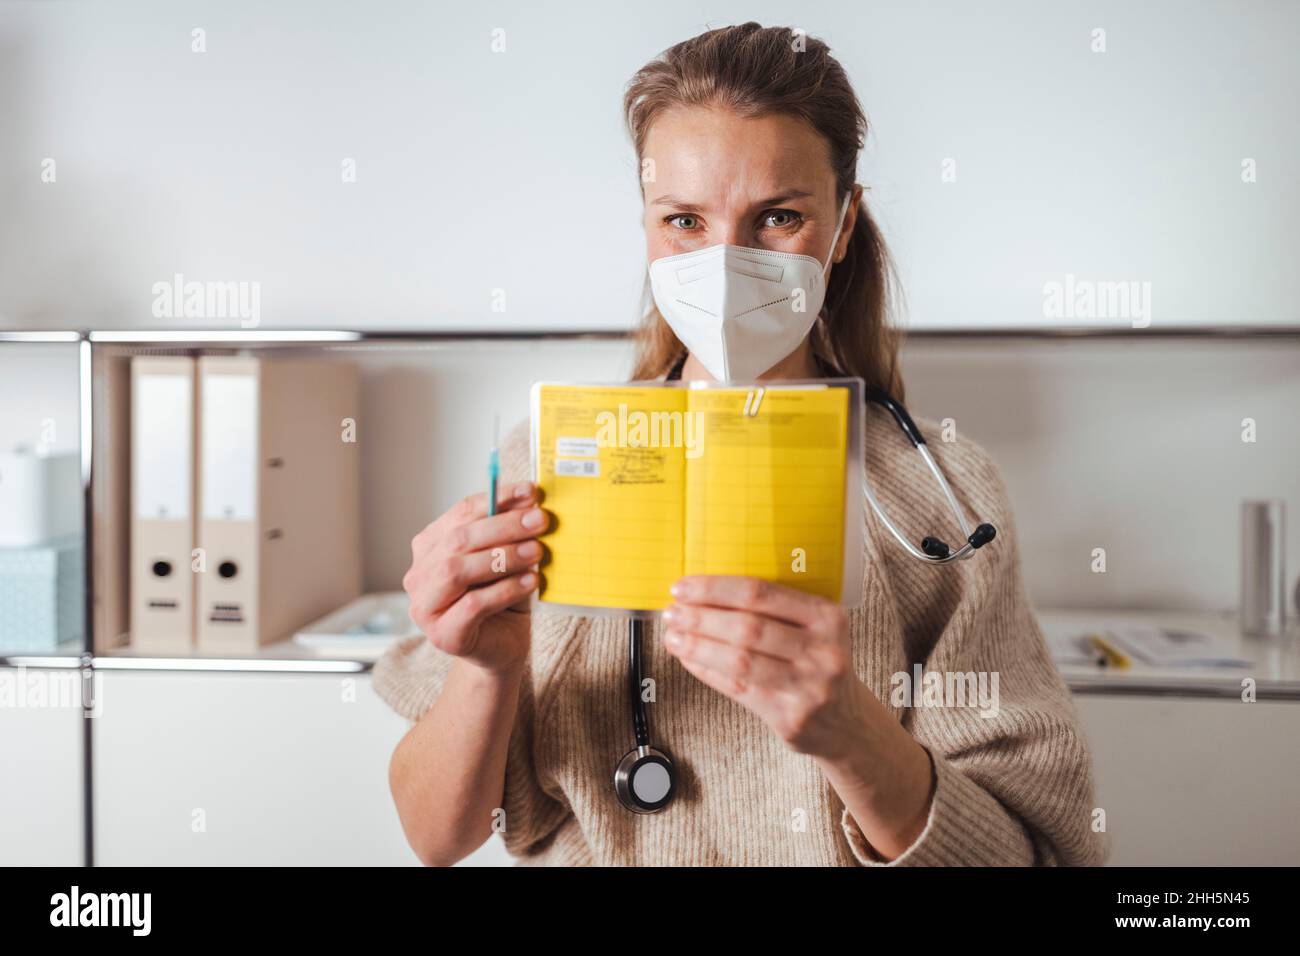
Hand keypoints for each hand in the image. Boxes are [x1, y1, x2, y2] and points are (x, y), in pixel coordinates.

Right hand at [403, 481, 547, 674]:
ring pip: (458, 571)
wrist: (502, 646)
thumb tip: (529, 500)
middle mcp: (419, 574)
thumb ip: (509, 532)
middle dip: (503, 526)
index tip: (529, 491)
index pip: (461, 513)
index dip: (496, 499)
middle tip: (539, 520)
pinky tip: (531, 581)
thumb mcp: (507, 558)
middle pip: (458, 540)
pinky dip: (506, 589)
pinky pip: (474, 604)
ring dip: (503, 557)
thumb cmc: (502, 598)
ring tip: (537, 550)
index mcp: (430, 547)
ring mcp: (425, 607)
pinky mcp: (442, 635)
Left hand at [662, 575, 868, 761]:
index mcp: (828, 617)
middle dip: (701, 618)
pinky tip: (689, 659)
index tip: (683, 587)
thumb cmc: (819, 665)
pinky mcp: (790, 717)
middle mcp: (823, 651)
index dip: (716, 589)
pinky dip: (707, 671)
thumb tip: (706, 592)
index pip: (762, 593)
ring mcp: (809, 687)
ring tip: (673, 636)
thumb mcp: (817, 630)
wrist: (848, 723)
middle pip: (747, 628)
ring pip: (740, 661)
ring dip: (698, 646)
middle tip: (672, 612)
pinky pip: (738, 689)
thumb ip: (777, 611)